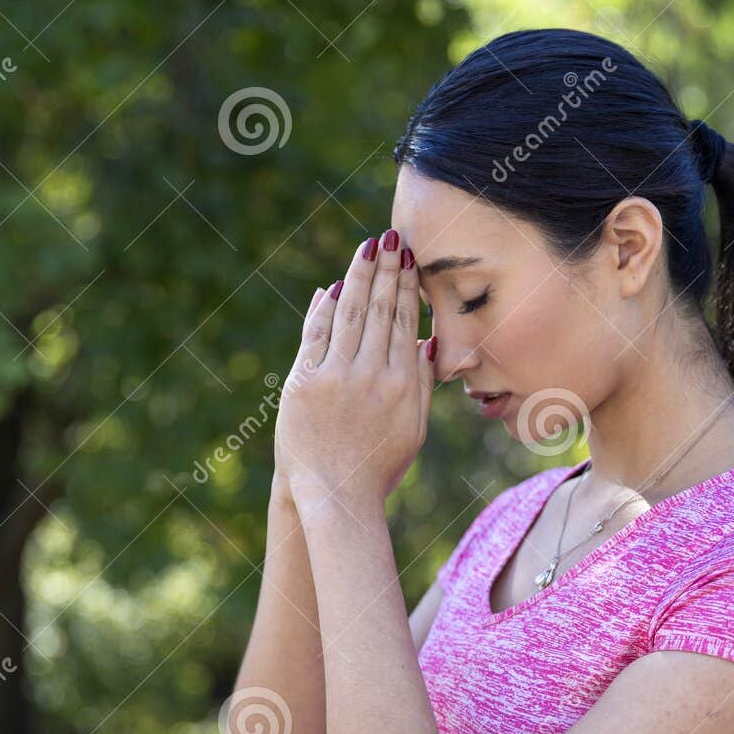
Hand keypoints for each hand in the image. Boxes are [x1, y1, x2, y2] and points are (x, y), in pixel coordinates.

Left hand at [275, 232, 433, 510]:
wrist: (334, 495)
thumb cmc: (377, 467)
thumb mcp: (413, 429)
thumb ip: (422, 384)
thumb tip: (429, 342)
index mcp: (404, 384)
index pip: (405, 321)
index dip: (406, 286)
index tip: (409, 258)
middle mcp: (373, 375)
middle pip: (380, 310)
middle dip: (386, 270)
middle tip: (391, 238)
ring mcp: (337, 377)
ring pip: (350, 314)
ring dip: (358, 277)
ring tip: (368, 249)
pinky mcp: (304, 383)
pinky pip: (316, 336)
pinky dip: (324, 309)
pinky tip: (332, 287)